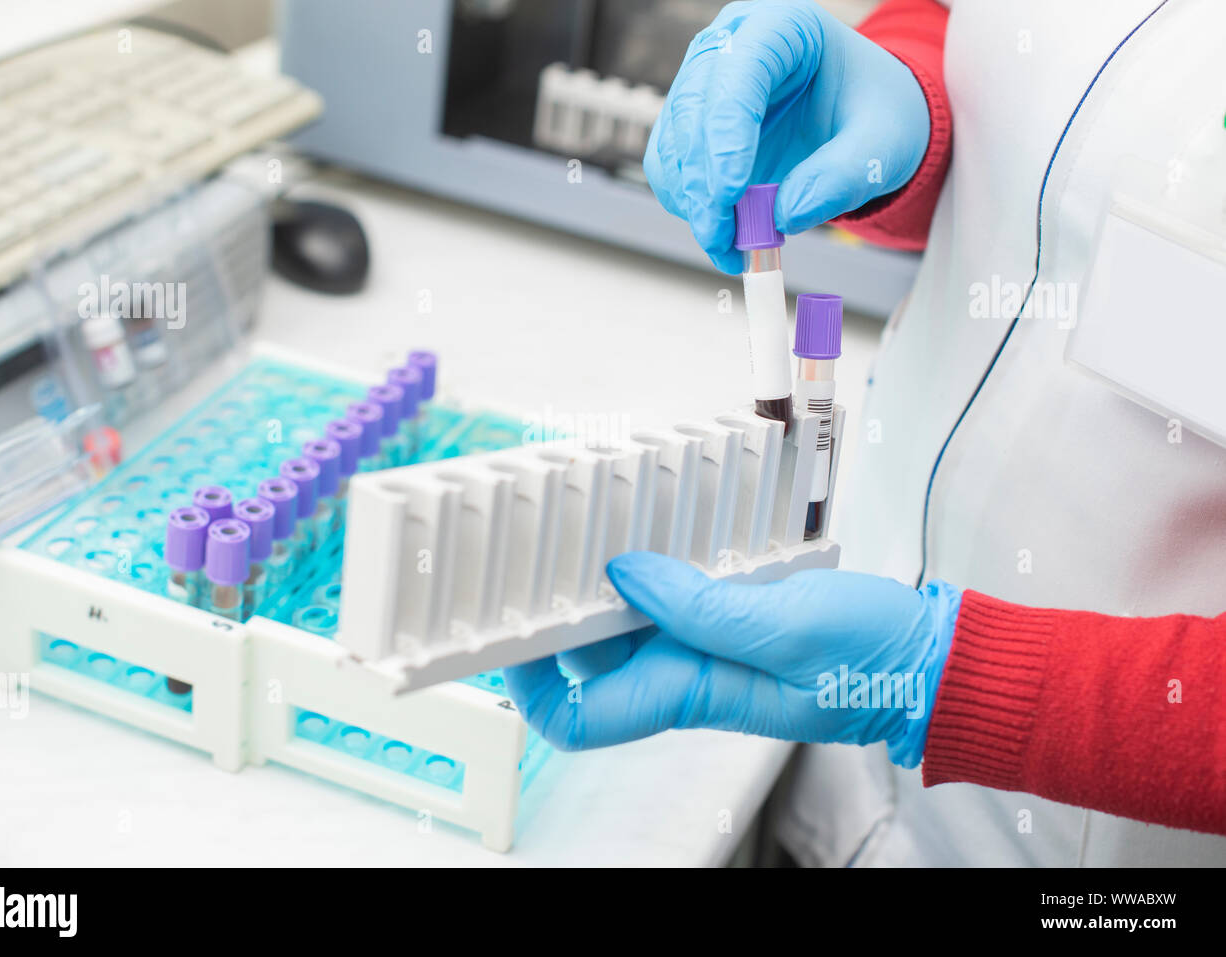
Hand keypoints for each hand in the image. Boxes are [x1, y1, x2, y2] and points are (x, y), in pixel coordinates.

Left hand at [503, 552, 960, 767]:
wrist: (923, 655)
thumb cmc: (868, 657)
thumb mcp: (785, 629)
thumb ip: (700, 607)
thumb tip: (621, 577)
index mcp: (687, 691)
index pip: (577, 717)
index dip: (529, 684)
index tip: (508, 632)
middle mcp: (682, 672)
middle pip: (586, 654)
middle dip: (559, 605)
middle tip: (544, 546)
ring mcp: (701, 645)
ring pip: (624, 615)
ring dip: (605, 574)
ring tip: (593, 522)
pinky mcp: (724, 617)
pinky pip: (669, 592)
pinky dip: (655, 560)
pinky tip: (659, 523)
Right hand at [644, 0, 929, 272]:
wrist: (864, 119)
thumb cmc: (875, 112)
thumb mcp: (881, 144)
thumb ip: (842, 177)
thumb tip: (784, 215)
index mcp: (783, 26)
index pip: (737, 72)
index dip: (726, 136)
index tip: (730, 195)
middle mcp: (731, 46)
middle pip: (693, 110)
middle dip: (702, 183)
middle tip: (723, 237)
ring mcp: (704, 84)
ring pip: (673, 143)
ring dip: (692, 201)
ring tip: (730, 245)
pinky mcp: (690, 124)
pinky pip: (671, 167)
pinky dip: (689, 205)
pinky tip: (722, 232)